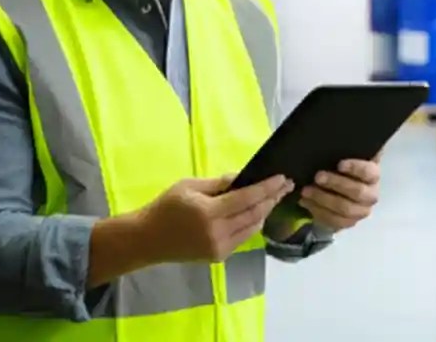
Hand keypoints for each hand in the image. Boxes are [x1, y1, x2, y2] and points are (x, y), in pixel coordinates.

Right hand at [135, 174, 294, 262]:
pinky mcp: (219, 256)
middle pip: (254, 214)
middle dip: (272, 199)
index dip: (267, 188)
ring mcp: (220, 248)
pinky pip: (243, 238)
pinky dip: (253, 224)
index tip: (282, 178)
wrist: (148, 239)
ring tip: (275, 197)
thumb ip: (218, 183)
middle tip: (286, 185)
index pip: (246, 199)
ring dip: (265, 211)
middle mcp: (218, 233)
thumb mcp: (189, 186)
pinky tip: (257, 213)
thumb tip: (242, 178)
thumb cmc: (165, 207)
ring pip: (253, 228)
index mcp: (209, 213)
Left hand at [298, 158, 380, 230]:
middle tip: (317, 176)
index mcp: (372, 174)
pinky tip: (305, 202)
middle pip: (358, 192)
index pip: (369, 172)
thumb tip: (330, 138)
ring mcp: (361, 211)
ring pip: (346, 209)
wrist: (334, 188)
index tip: (340, 164)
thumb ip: (339, 150)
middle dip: (336, 184)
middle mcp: (371, 194)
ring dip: (323, 199)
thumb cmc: (337, 167)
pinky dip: (317, 211)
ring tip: (305, 191)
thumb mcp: (339, 156)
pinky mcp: (348, 223)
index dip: (356, 168)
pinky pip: (335, 221)